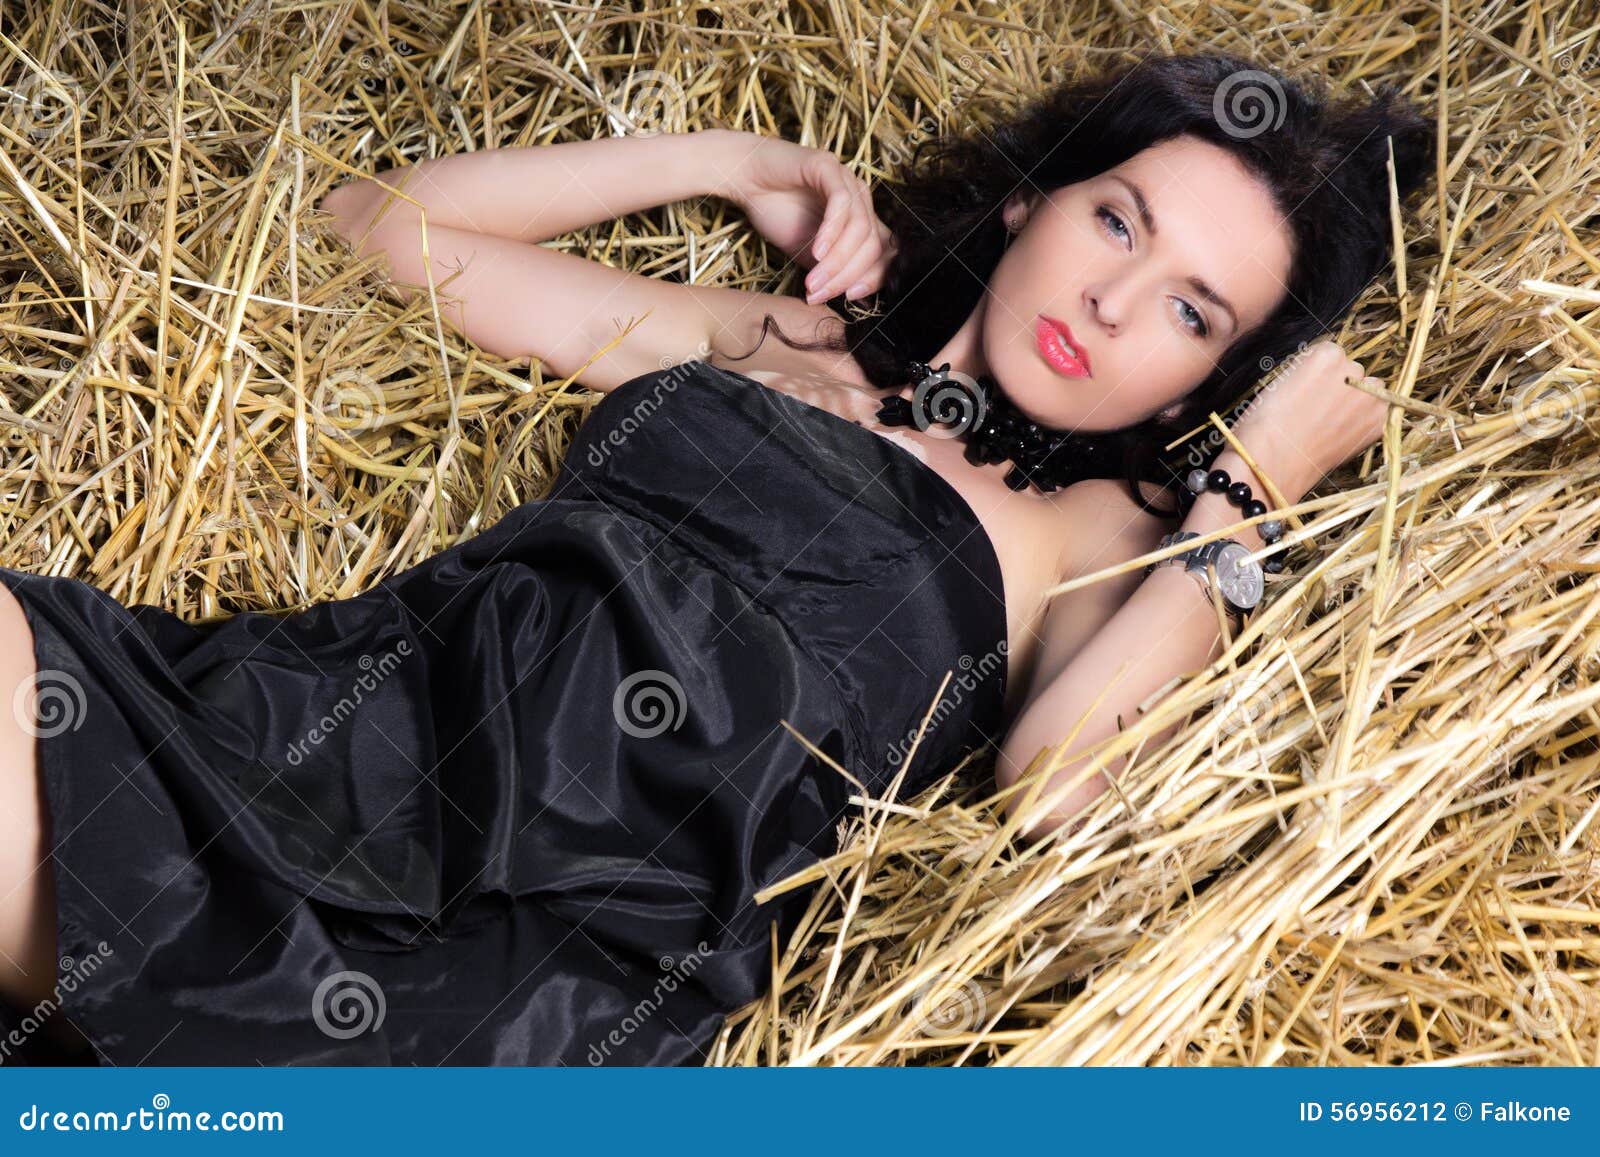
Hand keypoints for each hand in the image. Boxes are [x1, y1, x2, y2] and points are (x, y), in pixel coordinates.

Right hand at [720, 134, 896, 302]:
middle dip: (847, 275)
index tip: (851, 297)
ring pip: (860, 227)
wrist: (744, 179)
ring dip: (837, 260)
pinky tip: (816, 250)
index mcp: (860, 218)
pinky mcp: (829, 166)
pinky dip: (832, 231)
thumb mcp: (807, 252)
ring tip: (814, 280)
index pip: (884, 251)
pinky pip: (841, 202)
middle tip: (819, 293)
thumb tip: (852, 297)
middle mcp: (860, 198)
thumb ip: (831, 270)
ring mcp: (847, 180)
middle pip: (872, 244)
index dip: (875, 277)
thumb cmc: (775, 211)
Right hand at [1228, 339, 1388, 501]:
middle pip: (1353, 371)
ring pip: (1370, 391)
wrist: (1271, 464)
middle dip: (1341, 385)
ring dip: (1357, 401)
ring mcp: (1370, 399)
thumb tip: (1321, 377)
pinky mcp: (1376, 425)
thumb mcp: (1279, 382)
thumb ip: (1308, 371)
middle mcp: (1355, 371)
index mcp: (1327, 354)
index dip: (1317, 374)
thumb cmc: (1263, 425)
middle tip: (1317, 408)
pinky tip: (1339, 434)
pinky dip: (1363, 422)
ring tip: (1330, 422)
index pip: (1331, 354)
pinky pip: (1375, 416)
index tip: (1305, 390)